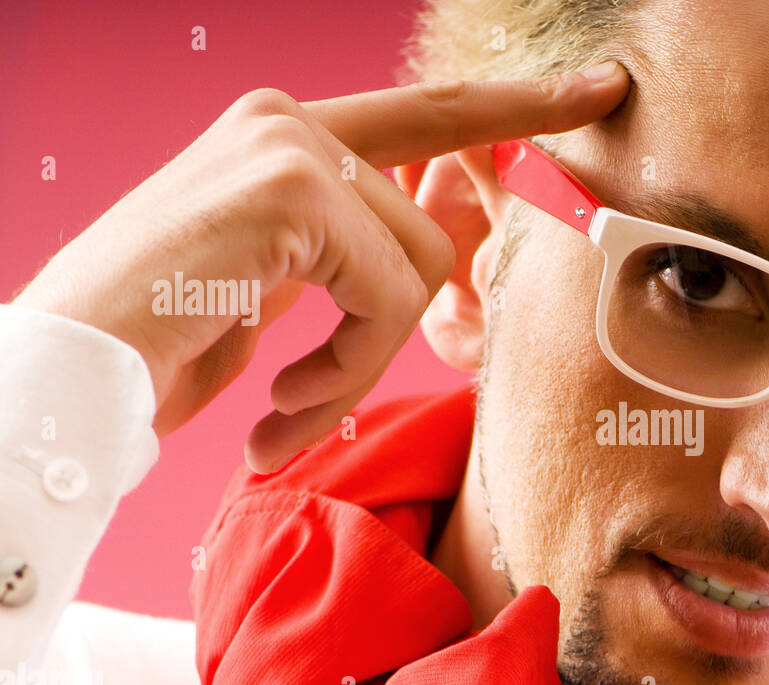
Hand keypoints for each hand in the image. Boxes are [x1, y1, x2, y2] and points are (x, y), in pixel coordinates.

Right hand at [11, 64, 628, 472]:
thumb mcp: (273, 287)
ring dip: (356, 364)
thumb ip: (348, 254)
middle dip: (396, 328)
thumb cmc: (161, 343)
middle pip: (432, 229)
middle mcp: (290, 121)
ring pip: (416, 272)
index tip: (599, 89)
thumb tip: (438, 254)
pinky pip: (387, 300)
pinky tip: (277, 405)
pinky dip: (345, 370)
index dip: (518, 107)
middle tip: (310, 396)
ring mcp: (290, 145)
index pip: (429, 114)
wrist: (65, 377)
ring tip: (284, 407)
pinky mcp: (292, 189)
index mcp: (288, 136)